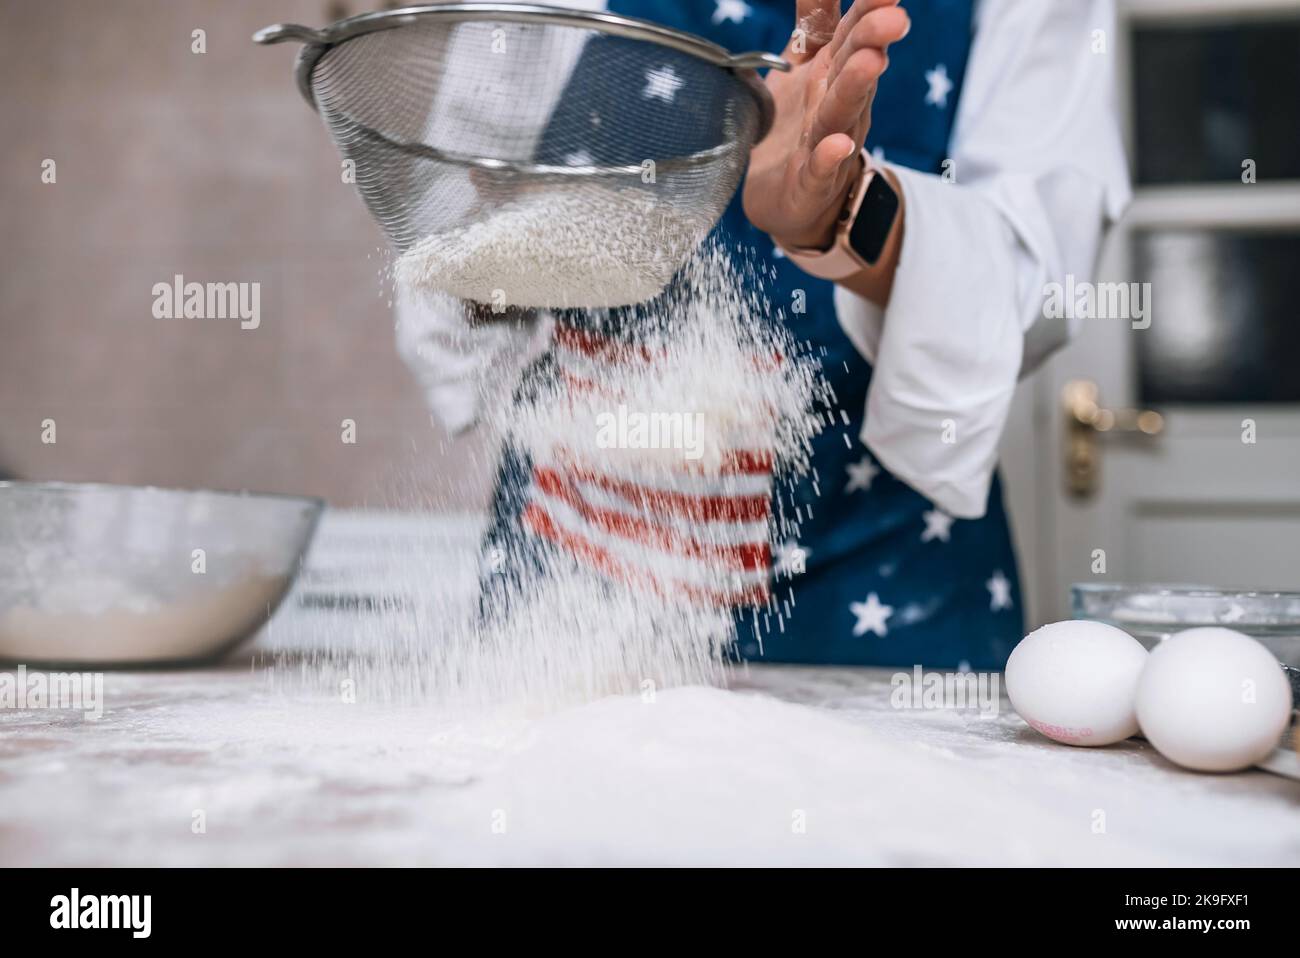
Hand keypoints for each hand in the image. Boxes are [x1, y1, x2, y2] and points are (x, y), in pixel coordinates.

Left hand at [742, 0, 909, 250]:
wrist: (790, 196)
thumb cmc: (801, 122)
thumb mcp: (805, 62)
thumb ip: (815, 16)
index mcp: (836, 70)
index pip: (854, 32)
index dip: (870, 7)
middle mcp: (840, 104)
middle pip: (856, 68)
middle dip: (873, 41)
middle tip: (894, 18)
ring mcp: (828, 145)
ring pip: (843, 113)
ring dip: (855, 88)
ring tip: (870, 62)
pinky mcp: (810, 183)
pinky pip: (820, 170)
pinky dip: (828, 158)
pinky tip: (837, 145)